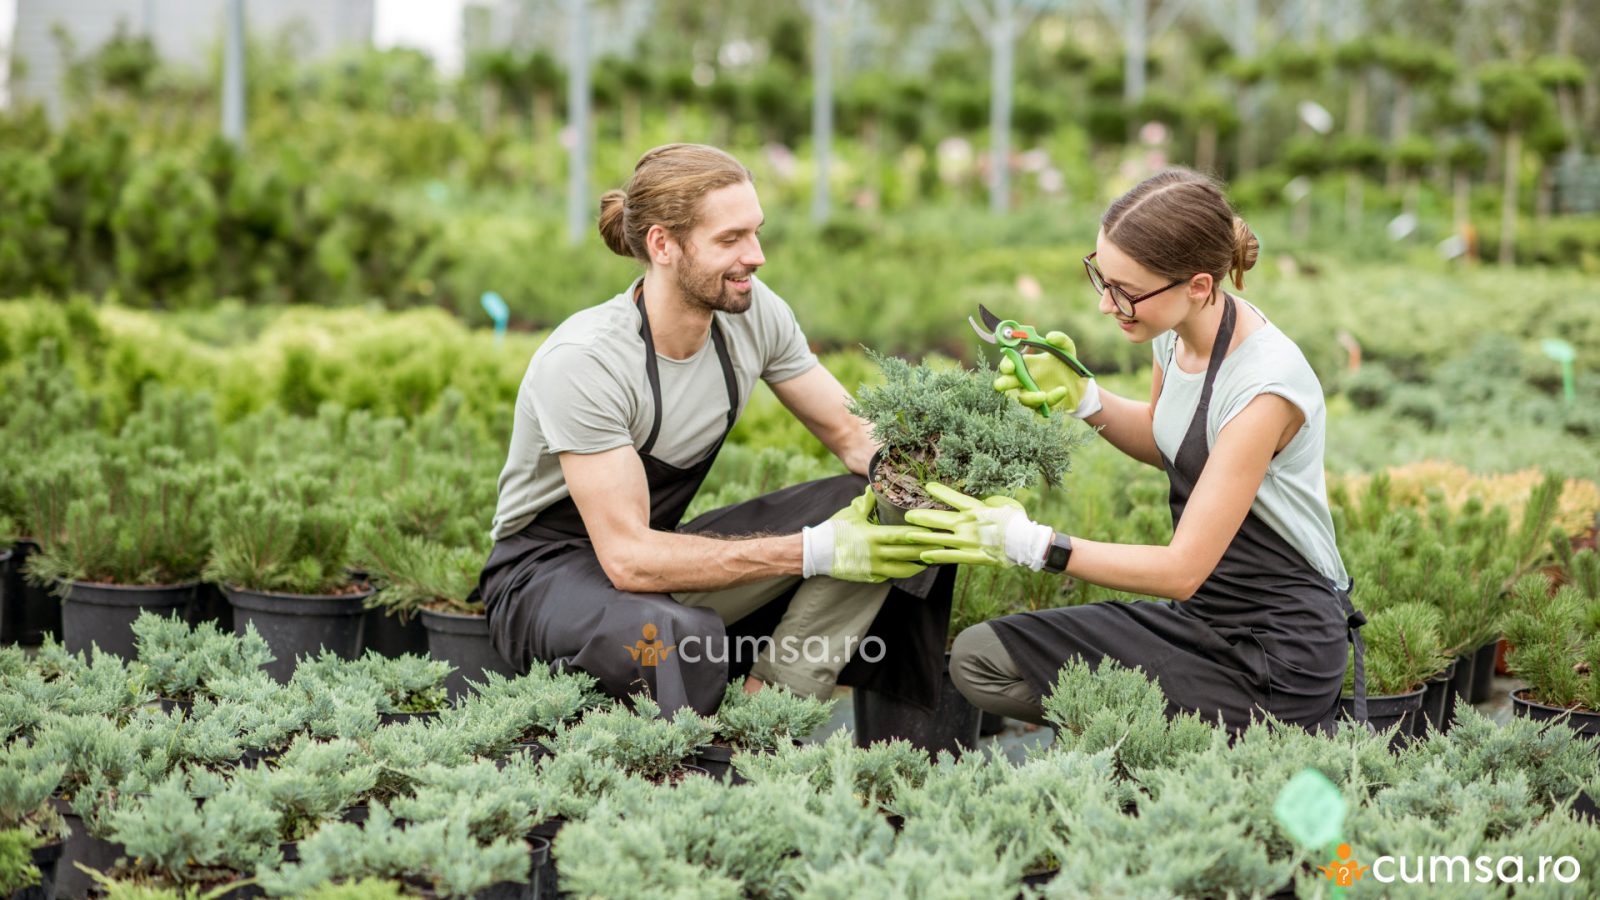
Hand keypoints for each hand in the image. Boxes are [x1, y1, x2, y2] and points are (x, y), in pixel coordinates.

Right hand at [802, 489, 928, 582]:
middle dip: (926, 550)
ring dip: (918, 565)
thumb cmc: (834, 530)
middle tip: (942, 547)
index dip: (920, 534)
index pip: (902, 535)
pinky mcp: (869, 576)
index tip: (934, 532)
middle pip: (907, 553)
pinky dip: (902, 571)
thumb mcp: (851, 513)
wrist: (816, 552)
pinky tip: (911, 567)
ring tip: (931, 560)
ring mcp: (873, 567)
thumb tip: (874, 486)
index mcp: (873, 536)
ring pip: (902, 569)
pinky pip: (890, 575)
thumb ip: (867, 502)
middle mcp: (876, 553)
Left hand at [902, 483, 1053, 569]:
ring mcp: (968, 541)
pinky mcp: (971, 555)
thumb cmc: (1017, 520)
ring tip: (908, 535)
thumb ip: (988, 502)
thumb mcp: (1003, 503)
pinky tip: (923, 556)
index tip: (928, 486)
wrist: (1026, 543)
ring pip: (939, 538)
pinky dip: (936, 556)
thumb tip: (981, 503)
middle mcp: (968, 524)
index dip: (940, 492)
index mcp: (976, 508)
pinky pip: (950, 556)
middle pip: (939, 518)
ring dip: (922, 536)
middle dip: (921, 517)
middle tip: (908, 516)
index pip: (954, 498)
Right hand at [994, 331, 1099, 417]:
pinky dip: (1051, 401)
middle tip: (1002, 384)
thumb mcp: (1068, 349)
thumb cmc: (1067, 365)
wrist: (1080, 385)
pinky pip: (1041, 408)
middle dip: (1002, 383)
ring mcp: (1032, 394)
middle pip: (1006, 383)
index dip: (1006, 364)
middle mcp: (1025, 380)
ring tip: (1043, 395)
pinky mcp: (1042, 407)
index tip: (1010, 366)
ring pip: (1023, 399)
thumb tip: (1049, 337)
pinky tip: (1062, 392)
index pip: (1009, 364)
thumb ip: (1061, 340)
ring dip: (1031, 398)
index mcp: (1026, 364)